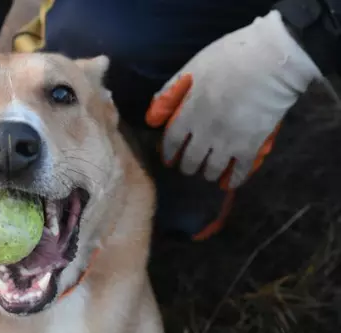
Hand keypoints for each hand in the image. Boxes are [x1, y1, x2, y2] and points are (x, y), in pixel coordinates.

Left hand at [145, 10, 321, 188]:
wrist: (273, 59)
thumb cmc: (230, 57)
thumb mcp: (193, 69)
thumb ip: (171, 92)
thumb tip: (153, 117)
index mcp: (188, 113)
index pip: (171, 142)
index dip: (168, 153)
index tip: (169, 159)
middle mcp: (204, 132)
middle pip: (190, 161)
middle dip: (188, 166)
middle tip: (190, 166)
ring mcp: (228, 141)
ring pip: (212, 170)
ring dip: (208, 172)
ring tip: (210, 171)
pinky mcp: (251, 146)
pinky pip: (240, 171)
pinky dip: (234, 179)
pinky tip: (231, 182)